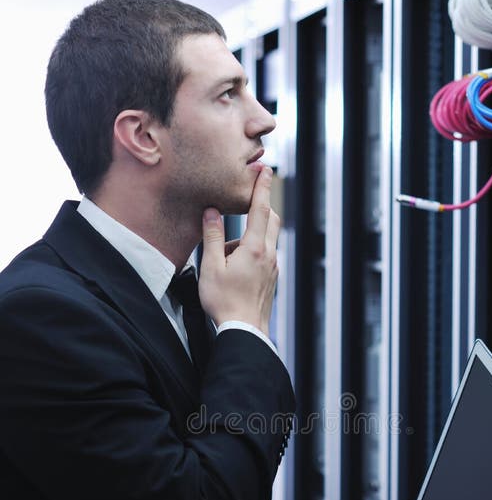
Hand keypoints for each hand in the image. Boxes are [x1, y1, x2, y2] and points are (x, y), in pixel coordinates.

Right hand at [198, 166, 279, 335]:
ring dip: (250, 234)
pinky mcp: (272, 278)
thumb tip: (212, 212)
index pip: (260, 209)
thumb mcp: (211, 267)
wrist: (245, 330)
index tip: (265, 169)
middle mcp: (268, 255)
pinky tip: (233, 267)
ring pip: (266, 239)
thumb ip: (213, 237)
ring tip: (224, 255)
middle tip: (249, 196)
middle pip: (271, 219)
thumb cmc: (224, 301)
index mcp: (254, 248)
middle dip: (262, 204)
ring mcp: (273, 267)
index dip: (262, 187)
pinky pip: (264, 255)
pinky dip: (251, 251)